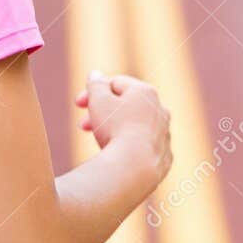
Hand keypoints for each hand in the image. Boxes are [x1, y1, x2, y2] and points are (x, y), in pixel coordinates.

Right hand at [74, 70, 171, 184]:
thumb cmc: (115, 128)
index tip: (78, 105)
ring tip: (99, 140)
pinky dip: (130, 149)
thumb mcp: (98, 100)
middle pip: (126, 106)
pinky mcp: (164, 157)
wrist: (134, 167)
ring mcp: (165, 134)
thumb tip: (96, 74)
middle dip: (102, 113)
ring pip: (136, 127)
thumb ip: (96, 84)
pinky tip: (118, 155)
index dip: (93, 92)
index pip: (116, 84)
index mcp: (145, 92)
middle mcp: (160, 110)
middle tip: (83, 125)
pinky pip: (143, 148)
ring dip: (115, 130)